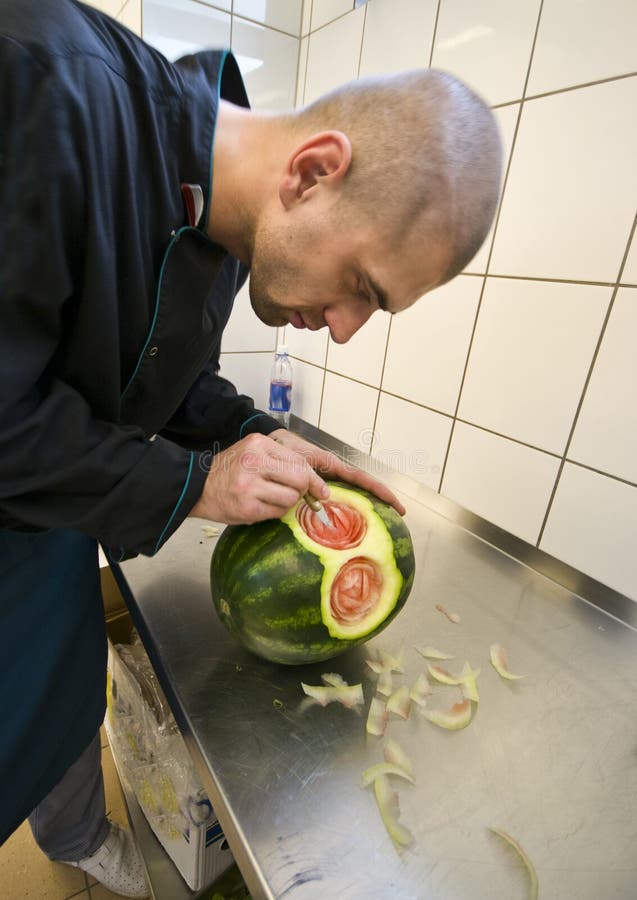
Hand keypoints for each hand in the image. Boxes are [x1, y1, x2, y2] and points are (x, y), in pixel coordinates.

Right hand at [188, 432, 329, 524]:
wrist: (196, 486)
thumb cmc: (228, 470)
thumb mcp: (252, 453)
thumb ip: (280, 461)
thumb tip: (314, 482)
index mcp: (258, 444)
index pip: (300, 461)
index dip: (314, 479)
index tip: (322, 490)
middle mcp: (254, 462)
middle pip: (300, 479)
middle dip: (304, 491)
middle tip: (298, 495)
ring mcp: (249, 486)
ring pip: (291, 498)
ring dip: (287, 503)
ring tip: (271, 498)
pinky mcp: (246, 507)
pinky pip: (277, 512)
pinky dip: (275, 512)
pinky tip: (261, 506)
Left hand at [269, 429, 405, 515]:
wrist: (271, 443)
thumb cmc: (285, 448)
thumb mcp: (298, 462)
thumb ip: (310, 477)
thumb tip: (325, 497)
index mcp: (333, 465)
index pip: (363, 480)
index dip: (381, 492)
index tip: (397, 505)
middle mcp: (334, 473)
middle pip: (363, 487)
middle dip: (381, 499)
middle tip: (397, 515)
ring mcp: (327, 480)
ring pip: (351, 493)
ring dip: (365, 504)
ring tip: (380, 521)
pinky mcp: (317, 485)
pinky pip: (335, 497)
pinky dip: (344, 507)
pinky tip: (348, 522)